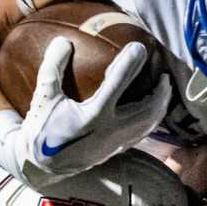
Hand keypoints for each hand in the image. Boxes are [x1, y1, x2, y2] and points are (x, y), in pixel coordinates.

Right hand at [3, 37, 169, 187]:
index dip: (131, 63)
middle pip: (147, 109)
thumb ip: (52, 68)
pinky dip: (152, 120)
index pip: (117, 84)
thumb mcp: (43, 97)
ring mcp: (116, 143)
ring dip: (160, 106)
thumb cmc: (42, 129)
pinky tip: (152, 109)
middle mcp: (109, 130)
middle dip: (160, 91)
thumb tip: (63, 40)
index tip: (140, 47)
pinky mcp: (116, 150)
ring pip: (149, 124)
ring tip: (164, 90)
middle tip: (164, 74)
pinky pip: (142, 134)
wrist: (42, 165)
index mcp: (92, 116)